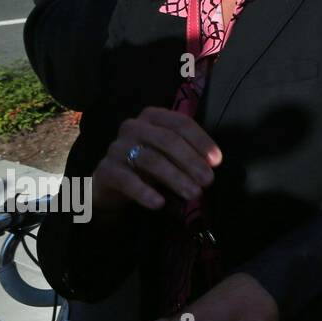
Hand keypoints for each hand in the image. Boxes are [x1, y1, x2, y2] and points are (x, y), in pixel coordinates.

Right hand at [91, 107, 221, 213]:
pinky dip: (145, 192)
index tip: (216, 160)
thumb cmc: (148, 164)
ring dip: (176, 178)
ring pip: (151, 160)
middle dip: (191, 161)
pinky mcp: (105, 170)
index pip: (180, 123)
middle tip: (208, 181)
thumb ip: (188, 153)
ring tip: (193, 193)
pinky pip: (127, 180)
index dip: (201, 141)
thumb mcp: (169, 154)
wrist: (110, 183)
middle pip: (168, 140)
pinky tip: (159, 203)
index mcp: (153, 117)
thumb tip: (212, 163)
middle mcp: (133, 126)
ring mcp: (117, 147)